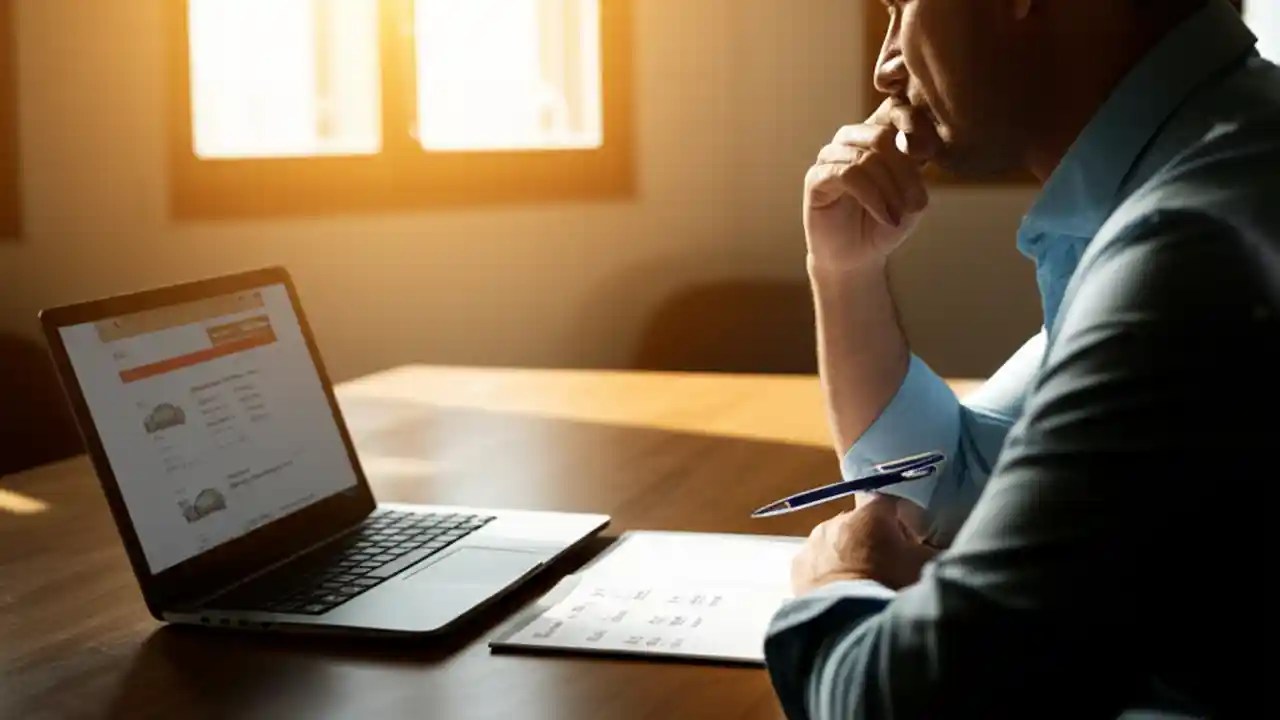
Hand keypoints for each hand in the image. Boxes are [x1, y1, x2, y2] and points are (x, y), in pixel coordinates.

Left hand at [791, 495, 938, 595]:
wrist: (852, 627)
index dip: (905, 523)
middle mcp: (837, 520)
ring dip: (848, 556)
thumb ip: (930, 551)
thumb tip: (931, 549)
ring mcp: (813, 543)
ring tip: (863, 586)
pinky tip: (840, 595)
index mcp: (871, 513)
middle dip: (875, 541)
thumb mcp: (925, 568)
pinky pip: (817, 564)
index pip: (892, 504)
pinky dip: (827, 574)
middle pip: (861, 524)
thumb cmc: (894, 590)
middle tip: (889, 569)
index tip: (913, 544)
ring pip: (836, 543)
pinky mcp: (797, 568)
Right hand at [803, 98, 940, 271]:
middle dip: (904, 170)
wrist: (857, 257)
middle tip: (917, 203)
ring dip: (889, 189)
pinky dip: (872, 196)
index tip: (933, 152)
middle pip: (881, 135)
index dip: (913, 124)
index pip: (893, 112)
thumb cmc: (886, 222)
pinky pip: (847, 175)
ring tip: (899, 215)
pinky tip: (885, 216)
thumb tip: (921, 148)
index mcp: (876, 134)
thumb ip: (918, 170)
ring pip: (865, 157)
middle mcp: (851, 140)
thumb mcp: (913, 196)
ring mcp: (831, 156)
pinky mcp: (816, 178)